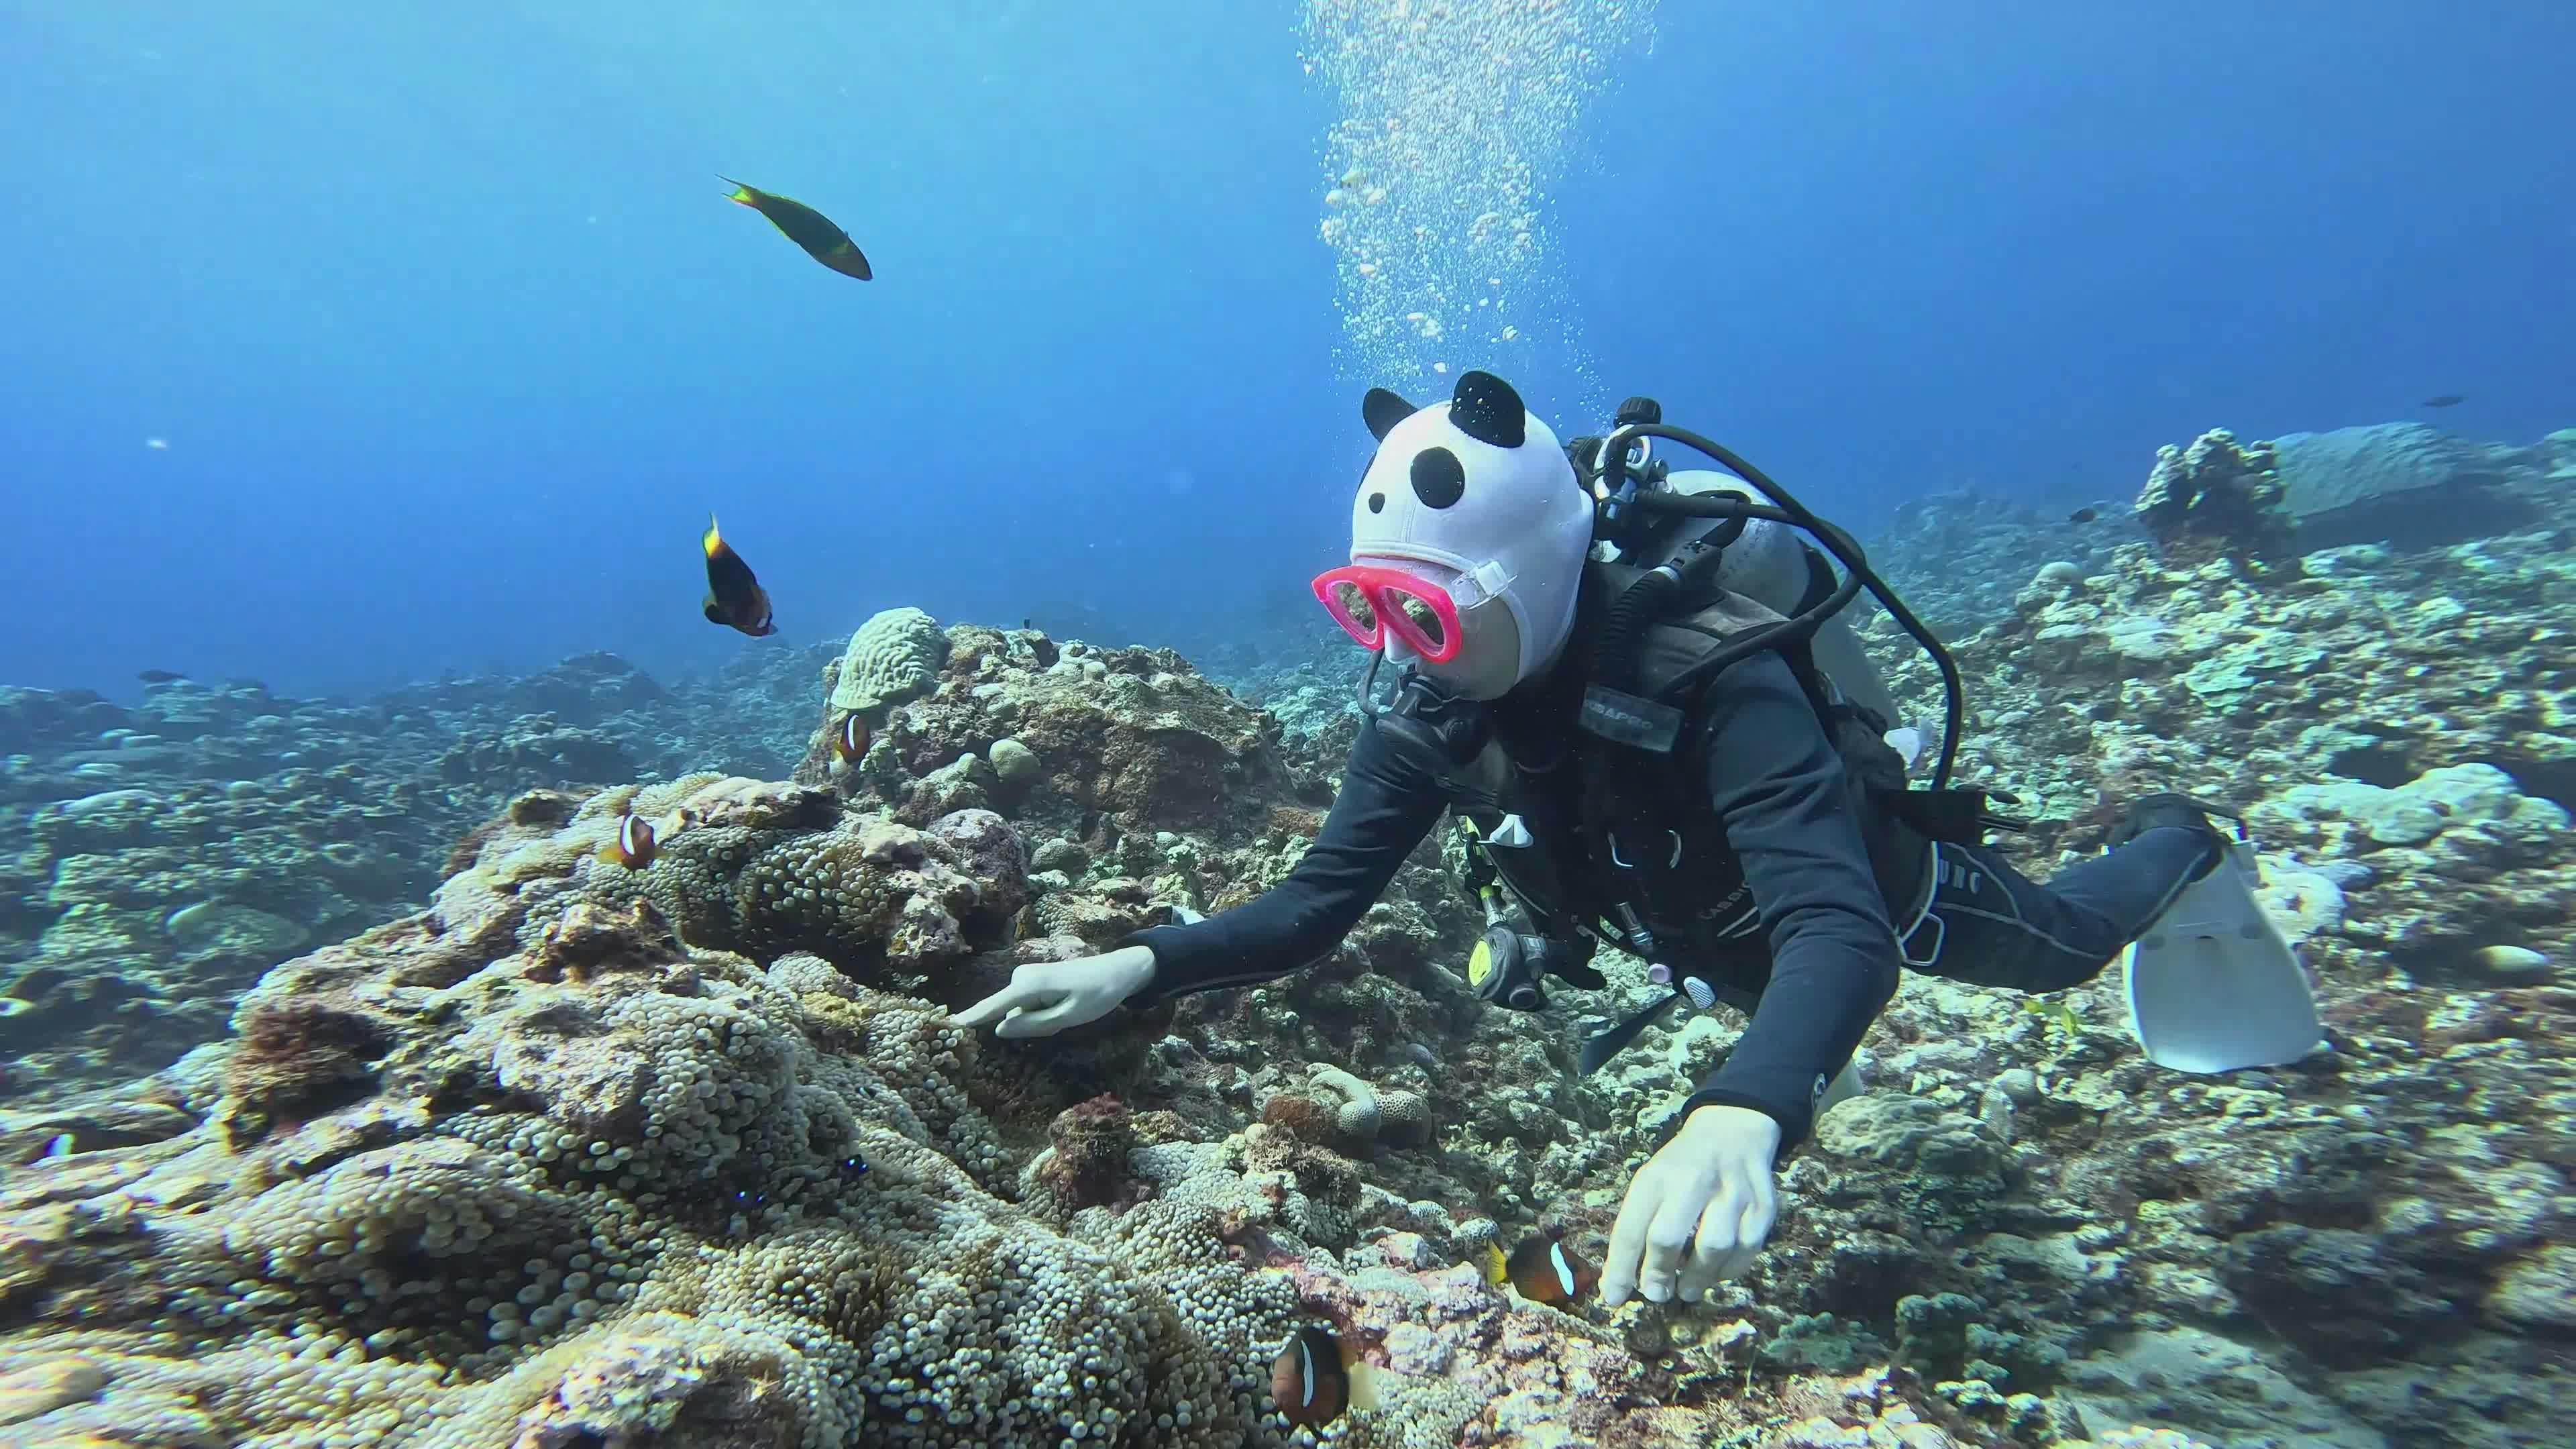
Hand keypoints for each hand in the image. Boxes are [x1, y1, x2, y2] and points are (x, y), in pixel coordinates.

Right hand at [951, 946, 1155, 1038]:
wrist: (1118, 970)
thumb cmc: (1098, 994)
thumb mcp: (1068, 1017)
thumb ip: (1033, 1025)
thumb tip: (999, 1029)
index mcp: (1030, 985)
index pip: (993, 1006)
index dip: (970, 1018)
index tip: (946, 1026)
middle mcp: (1022, 977)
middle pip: (1011, 1013)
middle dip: (1032, 1024)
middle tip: (1065, 1018)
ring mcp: (1026, 977)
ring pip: (1020, 1012)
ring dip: (1040, 1019)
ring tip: (1068, 1009)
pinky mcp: (1031, 981)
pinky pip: (1028, 1006)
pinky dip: (1043, 1012)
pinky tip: (1065, 1005)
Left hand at [1599, 1104, 1782, 1306]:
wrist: (1732, 1131)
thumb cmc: (1682, 1167)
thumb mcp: (1652, 1180)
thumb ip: (1639, 1225)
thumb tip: (1622, 1281)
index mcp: (1657, 1176)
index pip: (1632, 1228)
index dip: (1620, 1268)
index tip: (1613, 1297)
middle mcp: (1694, 1181)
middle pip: (1668, 1237)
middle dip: (1658, 1274)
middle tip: (1655, 1294)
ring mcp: (1732, 1193)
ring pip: (1714, 1247)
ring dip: (1697, 1278)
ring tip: (1686, 1290)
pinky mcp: (1763, 1206)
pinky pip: (1746, 1250)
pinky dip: (1729, 1270)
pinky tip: (1717, 1273)